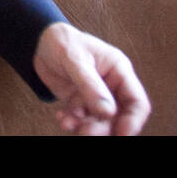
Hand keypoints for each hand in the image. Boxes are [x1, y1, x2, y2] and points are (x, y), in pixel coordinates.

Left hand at [33, 22, 149, 135]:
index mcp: (119, 71)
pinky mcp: (79, 103)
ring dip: (84, 127)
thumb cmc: (62, 42)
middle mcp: (111, 86)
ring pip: (98, 122)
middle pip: (117, 117)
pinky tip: (62, 118)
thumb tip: (108, 113)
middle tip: (85, 133)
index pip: (137, 102)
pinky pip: (81, 120)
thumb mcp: (75, 60)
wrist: (40, 42)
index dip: (133, 121)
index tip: (121, 135)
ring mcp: (95, 96)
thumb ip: (90, 86)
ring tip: (66, 122)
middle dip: (103, 128)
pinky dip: (72, 123)